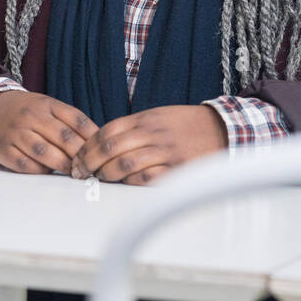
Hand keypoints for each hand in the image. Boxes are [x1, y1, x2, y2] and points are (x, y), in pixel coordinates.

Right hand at [0, 90, 98, 174]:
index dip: (92, 137)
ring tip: (75, 173)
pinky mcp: (4, 149)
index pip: (76, 120)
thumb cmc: (24, 111)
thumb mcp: (46, 106)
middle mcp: (31, 116)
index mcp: (47, 104)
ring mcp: (16, 133)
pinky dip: (40, 170)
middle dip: (81, 155)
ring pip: (45, 152)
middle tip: (92, 167)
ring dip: (63, 165)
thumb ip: (68, 121)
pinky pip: (25, 164)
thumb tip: (96, 142)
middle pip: (63, 137)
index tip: (102, 150)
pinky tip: (49, 172)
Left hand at [70, 105, 226, 185]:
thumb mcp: (158, 117)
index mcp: (146, 119)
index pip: (107, 131)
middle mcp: (153, 133)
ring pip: (125, 164)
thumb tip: (104, 143)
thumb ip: (133, 128)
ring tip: (101, 178)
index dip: (88, 145)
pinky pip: (147, 178)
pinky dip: (131, 183)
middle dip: (89, 162)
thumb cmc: (186, 125)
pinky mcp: (177, 169)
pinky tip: (125, 184)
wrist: (222, 129)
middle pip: (110, 148)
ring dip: (107, 174)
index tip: (78, 157)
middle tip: (80, 172)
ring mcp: (165, 151)